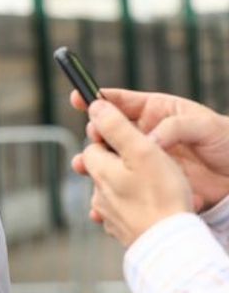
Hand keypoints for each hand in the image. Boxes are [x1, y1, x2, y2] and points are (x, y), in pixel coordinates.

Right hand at [71, 88, 228, 211]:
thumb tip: (148, 141)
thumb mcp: (205, 126)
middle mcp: (146, 134)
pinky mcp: (149, 182)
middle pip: (108, 131)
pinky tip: (103, 194)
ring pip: (110, 159)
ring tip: (84, 168)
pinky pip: (124, 184)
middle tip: (94, 142)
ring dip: (94, 164)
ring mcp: (145, 159)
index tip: (78, 98)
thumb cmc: (228, 142)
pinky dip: (110, 189)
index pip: (120, 102)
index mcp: (155, 112)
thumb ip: (174, 127)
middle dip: (93, 136)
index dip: (97, 99)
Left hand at [80, 99, 192, 245]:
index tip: (132, 140)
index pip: (94, 145)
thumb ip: (116, 126)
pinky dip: (141, 207)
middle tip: (153, 165)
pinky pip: (130, 212)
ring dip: (136, 186)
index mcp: (98, 170)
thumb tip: (94, 107)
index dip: (112, 138)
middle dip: (125, 164)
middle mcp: (98, 194)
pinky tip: (159, 207)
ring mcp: (110, 216)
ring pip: (119, 191)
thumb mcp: (140, 150)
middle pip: (106, 168)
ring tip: (162, 188)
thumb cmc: (161, 196)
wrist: (171, 244)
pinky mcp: (124, 232)